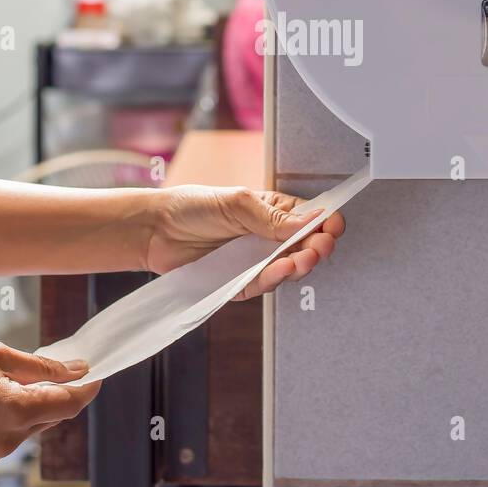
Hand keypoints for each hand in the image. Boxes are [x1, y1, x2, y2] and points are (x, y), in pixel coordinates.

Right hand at [0, 341, 99, 464]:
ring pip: (31, 425)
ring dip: (32, 403)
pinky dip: (12, 415)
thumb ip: (41, 367)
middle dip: (56, 391)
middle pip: (51, 415)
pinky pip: (11, 434)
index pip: (69, 404)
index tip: (96, 372)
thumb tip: (76, 370)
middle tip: (51, 364)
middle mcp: (7, 439)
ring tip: (9, 377)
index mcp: (14, 412)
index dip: (88, 387)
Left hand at [145, 186, 345, 299]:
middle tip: (321, 247)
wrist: (154, 231)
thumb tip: (310, 220)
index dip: (324, 223)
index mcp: (272, 211)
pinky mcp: (240, 283)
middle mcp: (267, 238)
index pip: (308, 218)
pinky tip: (283, 269)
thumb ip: (273, 216)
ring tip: (304, 260)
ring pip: (288, 269)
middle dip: (317, 247)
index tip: (333, 227)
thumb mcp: (237, 202)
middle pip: (304, 247)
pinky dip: (274, 279)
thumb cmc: (191, 207)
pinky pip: (263, 285)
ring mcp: (254, 262)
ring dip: (300, 265)